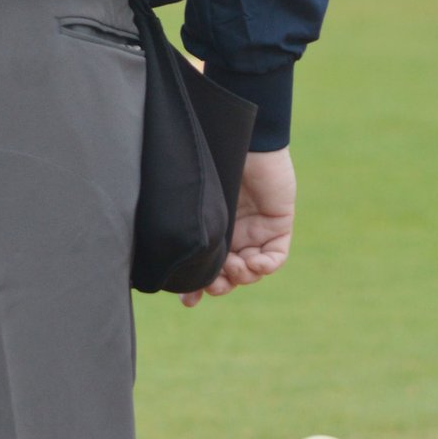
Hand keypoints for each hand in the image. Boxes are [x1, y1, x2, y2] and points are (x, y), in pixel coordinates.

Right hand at [180, 147, 294, 307]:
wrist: (236, 137)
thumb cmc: (206, 162)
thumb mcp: (193, 203)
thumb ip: (184, 231)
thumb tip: (159, 267)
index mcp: (211, 229)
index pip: (207, 266)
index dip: (198, 288)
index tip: (187, 301)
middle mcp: (233, 232)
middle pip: (230, 274)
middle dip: (220, 285)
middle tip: (211, 286)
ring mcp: (256, 229)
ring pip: (252, 270)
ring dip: (241, 276)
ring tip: (232, 268)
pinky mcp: (278, 223)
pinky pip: (276, 256)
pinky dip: (265, 265)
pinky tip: (254, 263)